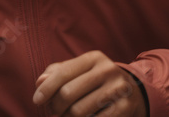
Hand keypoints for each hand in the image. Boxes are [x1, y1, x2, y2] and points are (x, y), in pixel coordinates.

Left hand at [33, 50, 147, 116]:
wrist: (131, 92)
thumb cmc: (95, 82)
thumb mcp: (79, 71)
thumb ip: (57, 73)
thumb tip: (40, 82)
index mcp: (94, 58)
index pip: (63, 73)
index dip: (46, 89)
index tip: (37, 100)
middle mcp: (108, 70)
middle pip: (67, 94)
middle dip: (55, 106)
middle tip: (54, 111)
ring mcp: (117, 89)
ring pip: (77, 112)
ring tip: (66, 116)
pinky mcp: (123, 108)